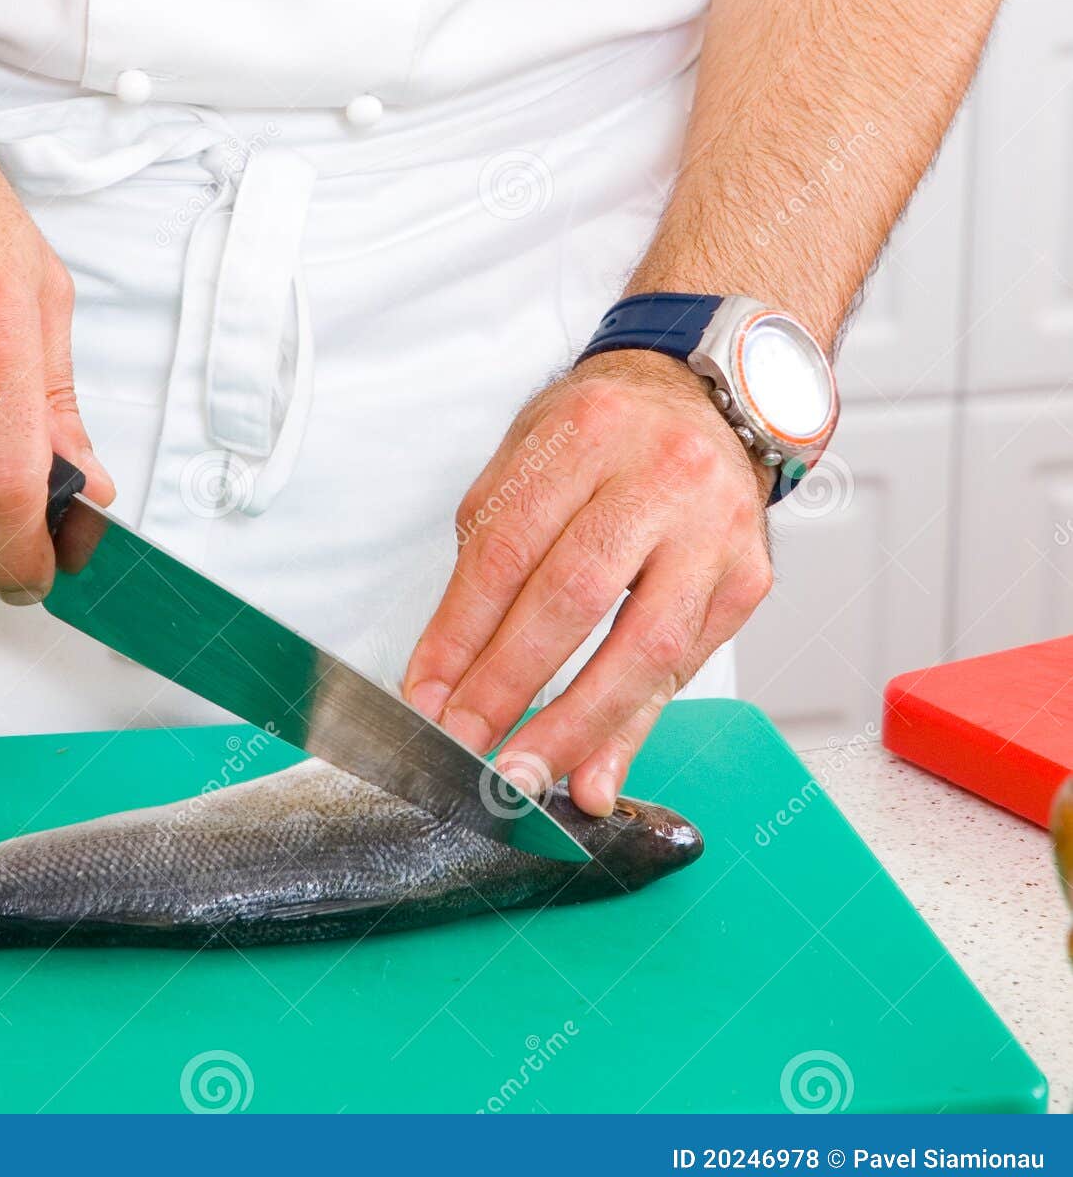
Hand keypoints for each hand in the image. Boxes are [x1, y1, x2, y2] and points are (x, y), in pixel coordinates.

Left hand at [402, 350, 772, 813]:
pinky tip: (595, 764)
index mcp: (586, 433)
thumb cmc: (602, 437)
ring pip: (643, 645)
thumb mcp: (531, 463)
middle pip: (574, 596)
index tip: (426, 694)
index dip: (460, 633)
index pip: (508, 549)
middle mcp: (659, 476)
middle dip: (510, 684)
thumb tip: (452, 676)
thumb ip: (493, 562)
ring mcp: (714, 529)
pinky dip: (634, 722)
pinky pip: (685, 665)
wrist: (702, 402)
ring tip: (526, 774)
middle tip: (466, 744)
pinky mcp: (749, 577)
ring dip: (577, 724)